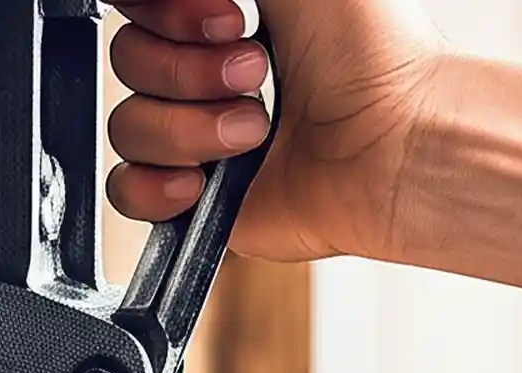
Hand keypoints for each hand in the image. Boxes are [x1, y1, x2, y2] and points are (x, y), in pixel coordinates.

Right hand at [104, 0, 445, 261]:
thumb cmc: (371, 51)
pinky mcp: (199, 203)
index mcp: (221, 15)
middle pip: (128, 60)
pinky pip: (126, 192)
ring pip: (128, 126)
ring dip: (191, 128)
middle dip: (188, 68)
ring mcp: (199, 140)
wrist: (396, 142)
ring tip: (257, 132)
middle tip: (257, 73)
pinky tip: (202, 182)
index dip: (164, 11)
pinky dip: (157, 185)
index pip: (141, 8)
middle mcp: (205, 75)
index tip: (226, 15)